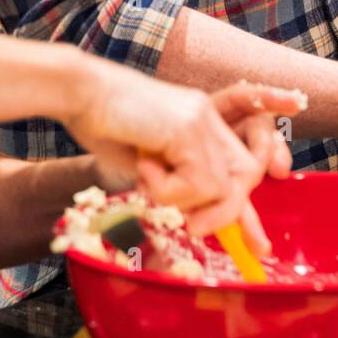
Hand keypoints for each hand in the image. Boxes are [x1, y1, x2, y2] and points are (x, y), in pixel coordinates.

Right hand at [62, 57, 305, 254]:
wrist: (80, 92)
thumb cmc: (104, 129)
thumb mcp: (148, 168)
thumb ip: (175, 189)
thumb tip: (196, 224)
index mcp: (204, 125)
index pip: (244, 168)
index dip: (247, 208)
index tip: (257, 245)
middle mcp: (210, 119)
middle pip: (248, 175)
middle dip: (226, 213)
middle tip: (191, 227)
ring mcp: (203, 119)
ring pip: (222, 186)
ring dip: (183, 201)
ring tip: (148, 180)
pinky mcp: (188, 127)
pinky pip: (197, 182)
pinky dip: (167, 191)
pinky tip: (143, 167)